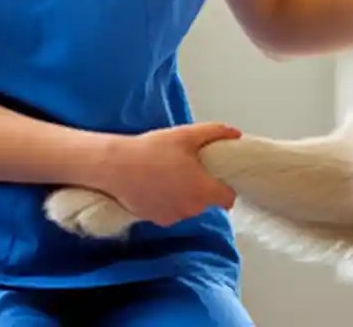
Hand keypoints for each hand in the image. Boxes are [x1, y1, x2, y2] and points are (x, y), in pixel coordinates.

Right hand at [97, 122, 241, 227]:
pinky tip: (156, 186)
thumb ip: (215, 133)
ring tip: (170, 176)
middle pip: (207, 202)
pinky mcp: (156, 221)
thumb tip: (236, 134)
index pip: (228, 199)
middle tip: (190, 169)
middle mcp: (191, 209)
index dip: (226, 188)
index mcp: (203, 190)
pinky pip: (171, 213)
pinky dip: (168, 203)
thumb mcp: (186, 135)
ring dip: (185, 197)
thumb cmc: (153, 150)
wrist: (116, 167)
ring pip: (188, 208)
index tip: (218, 177)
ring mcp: (173, 217)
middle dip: (203, 189)